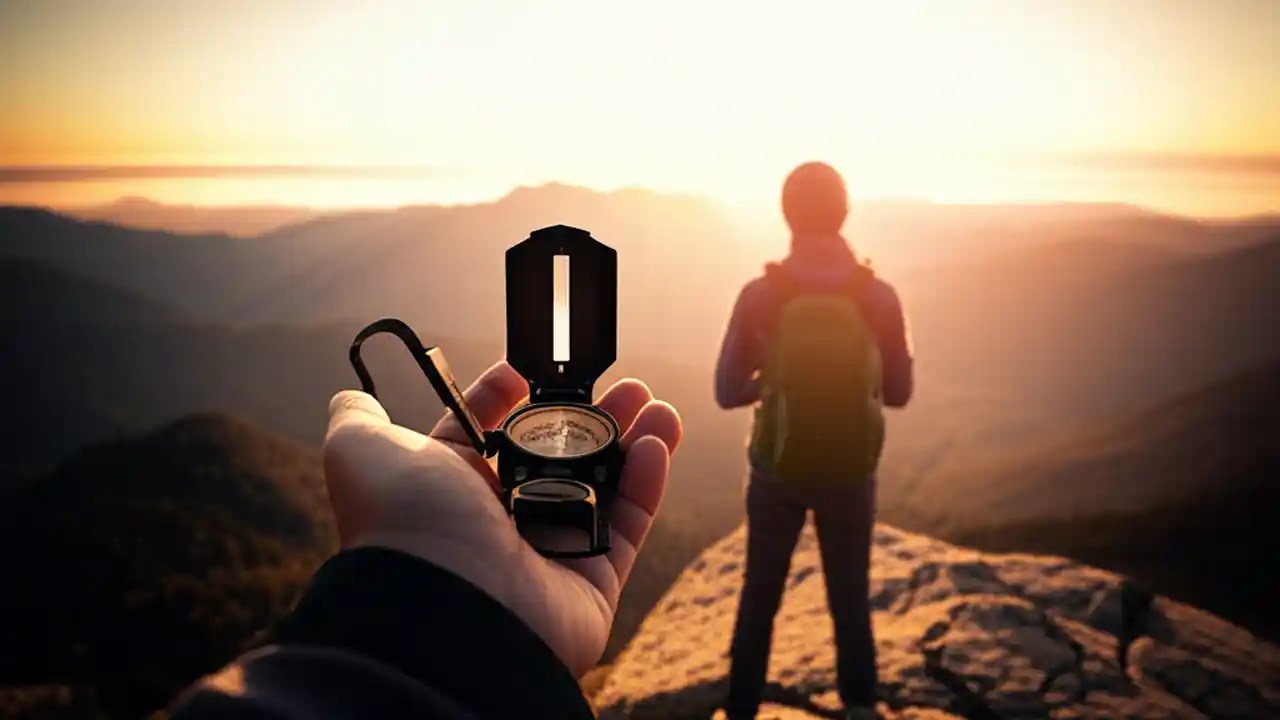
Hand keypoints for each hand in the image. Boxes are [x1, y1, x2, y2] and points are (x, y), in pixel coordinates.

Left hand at [322, 362, 681, 676]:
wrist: (447, 607)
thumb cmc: (404, 525)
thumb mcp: (362, 454)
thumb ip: (358, 421)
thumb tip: (350, 398)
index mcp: (447, 491)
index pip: (483, 436)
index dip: (502, 400)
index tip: (524, 373)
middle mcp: (497, 522)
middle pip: (554, 457)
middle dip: (588, 415)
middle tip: (621, 384)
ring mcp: (548, 551)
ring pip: (599, 488)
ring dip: (631, 441)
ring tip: (655, 404)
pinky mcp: (591, 581)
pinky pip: (625, 527)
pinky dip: (646, 483)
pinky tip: (657, 442)